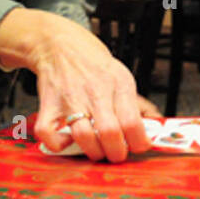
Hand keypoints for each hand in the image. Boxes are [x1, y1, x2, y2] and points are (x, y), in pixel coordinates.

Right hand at [0, 8, 158, 161]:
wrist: (60, 45)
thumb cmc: (92, 64)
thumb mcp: (121, 76)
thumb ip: (133, 103)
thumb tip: (151, 128)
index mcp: (118, 83)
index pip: (132, 121)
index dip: (138, 142)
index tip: (138, 146)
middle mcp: (95, 91)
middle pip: (110, 133)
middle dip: (117, 153)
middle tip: (117, 153)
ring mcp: (70, 99)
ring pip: (83, 137)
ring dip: (94, 152)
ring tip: (97, 150)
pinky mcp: (48, 104)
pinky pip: (49, 134)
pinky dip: (59, 144)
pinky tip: (68, 139)